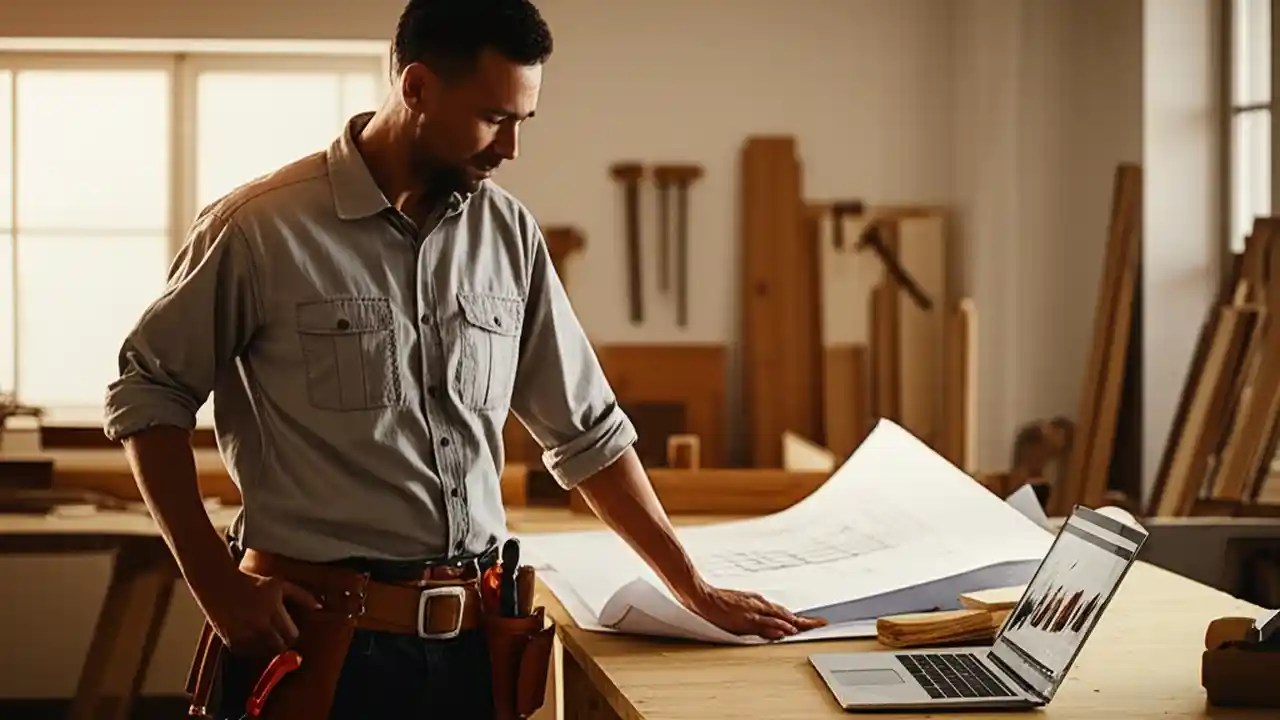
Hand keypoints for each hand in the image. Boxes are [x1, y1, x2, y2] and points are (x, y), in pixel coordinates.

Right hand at [198, 570, 320, 657]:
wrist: (219, 584)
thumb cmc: (252, 582)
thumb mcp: (280, 584)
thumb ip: (301, 595)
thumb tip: (319, 607)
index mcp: (273, 610)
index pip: (292, 636)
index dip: (292, 635)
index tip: (289, 631)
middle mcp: (259, 625)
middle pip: (279, 648)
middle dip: (282, 644)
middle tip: (278, 637)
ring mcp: (244, 634)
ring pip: (264, 653)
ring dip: (267, 648)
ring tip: (265, 637)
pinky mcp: (230, 641)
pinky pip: (248, 654)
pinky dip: (252, 650)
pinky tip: (251, 639)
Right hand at [682, 582, 827, 639]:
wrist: (703, 596)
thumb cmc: (720, 601)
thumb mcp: (741, 604)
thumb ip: (756, 614)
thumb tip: (772, 625)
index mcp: (759, 603)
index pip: (784, 612)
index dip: (799, 618)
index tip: (814, 622)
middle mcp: (760, 605)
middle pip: (787, 614)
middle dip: (805, 621)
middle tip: (822, 624)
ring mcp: (753, 612)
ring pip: (779, 618)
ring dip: (795, 624)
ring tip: (811, 627)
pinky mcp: (745, 618)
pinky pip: (764, 624)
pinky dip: (777, 627)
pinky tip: (786, 631)